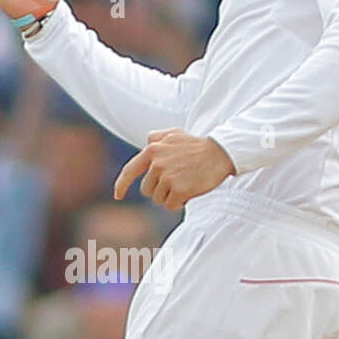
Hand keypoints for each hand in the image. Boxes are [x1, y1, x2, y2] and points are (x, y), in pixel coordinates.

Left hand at [114, 128, 235, 210]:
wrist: (220, 152)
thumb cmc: (197, 145)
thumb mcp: (175, 133)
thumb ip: (158, 136)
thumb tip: (147, 141)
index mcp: (153, 149)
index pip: (130, 170)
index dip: (121, 185)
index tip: (118, 196)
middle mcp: (157, 163)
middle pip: (147, 190)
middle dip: (160, 190)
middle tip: (177, 180)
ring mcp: (168, 176)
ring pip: (158, 199)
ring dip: (170, 196)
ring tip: (185, 183)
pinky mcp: (179, 189)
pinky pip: (170, 205)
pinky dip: (179, 203)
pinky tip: (189, 192)